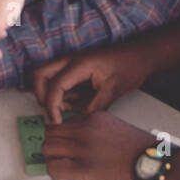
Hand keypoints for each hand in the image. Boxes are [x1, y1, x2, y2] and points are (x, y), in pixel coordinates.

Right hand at [33, 41, 156, 122]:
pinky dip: (60, 93)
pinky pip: (58, 79)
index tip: (58, 122)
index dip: (52, 107)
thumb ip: (95, 108)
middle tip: (55, 114)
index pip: (54, 86)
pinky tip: (75, 102)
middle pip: (39, 76)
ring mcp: (71, 62)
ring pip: (46, 77)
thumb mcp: (113, 90)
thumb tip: (80, 123)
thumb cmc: (128, 67)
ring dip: (51, 95)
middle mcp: (70, 60)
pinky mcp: (75, 67)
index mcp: (79, 65)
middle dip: (41, 97)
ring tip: (69, 109)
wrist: (139, 55)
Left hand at [42, 112, 150, 179]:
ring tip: (60, 164)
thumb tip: (80, 139)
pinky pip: (54, 168)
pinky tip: (62, 174)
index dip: (63, 134)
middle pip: (51, 132)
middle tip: (58, 154)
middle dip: (53, 143)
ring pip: (48, 148)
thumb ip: (96, 129)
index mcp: (94, 118)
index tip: (66, 143)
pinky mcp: (83, 169)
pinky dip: (54, 171)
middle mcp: (85, 130)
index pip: (64, 121)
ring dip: (51, 157)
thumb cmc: (141, 150)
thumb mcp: (116, 127)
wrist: (153, 164)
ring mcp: (82, 149)